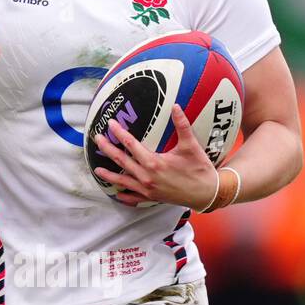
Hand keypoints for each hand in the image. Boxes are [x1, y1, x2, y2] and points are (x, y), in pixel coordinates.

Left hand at [93, 103, 219, 208]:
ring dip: (109, 175)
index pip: (131, 144)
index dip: (119, 133)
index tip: (111, 124)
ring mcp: (147, 190)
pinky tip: (117, 193)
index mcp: (154, 163)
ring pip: (123, 181)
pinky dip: (123, 195)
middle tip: (98, 139)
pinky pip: (133, 198)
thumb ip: (182, 125)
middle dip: (107, 149)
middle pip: (121, 161)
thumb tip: (176, 106)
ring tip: (98, 169)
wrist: (207, 193)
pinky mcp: (152, 198)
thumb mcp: (191, 146)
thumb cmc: (199, 169)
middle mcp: (147, 177)